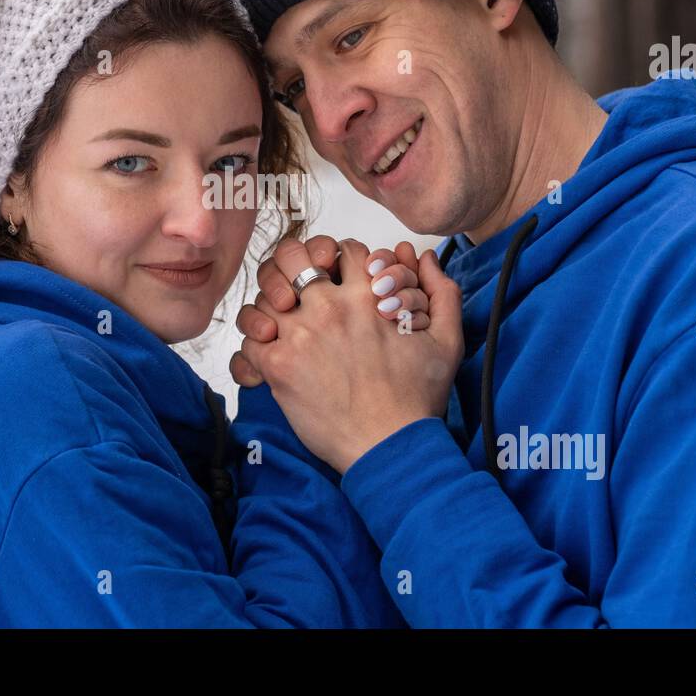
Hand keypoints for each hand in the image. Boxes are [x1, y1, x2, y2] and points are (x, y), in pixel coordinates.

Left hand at [232, 238, 463, 473]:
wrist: (391, 446)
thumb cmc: (416, 399)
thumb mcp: (447, 341)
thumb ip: (443, 293)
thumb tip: (427, 258)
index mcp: (366, 297)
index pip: (342, 249)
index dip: (337, 256)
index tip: (334, 275)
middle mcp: (328, 309)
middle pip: (291, 258)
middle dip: (290, 265)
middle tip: (295, 288)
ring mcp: (299, 336)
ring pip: (263, 298)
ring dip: (269, 308)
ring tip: (280, 325)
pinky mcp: (278, 368)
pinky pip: (248, 340)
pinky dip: (253, 345)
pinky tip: (268, 356)